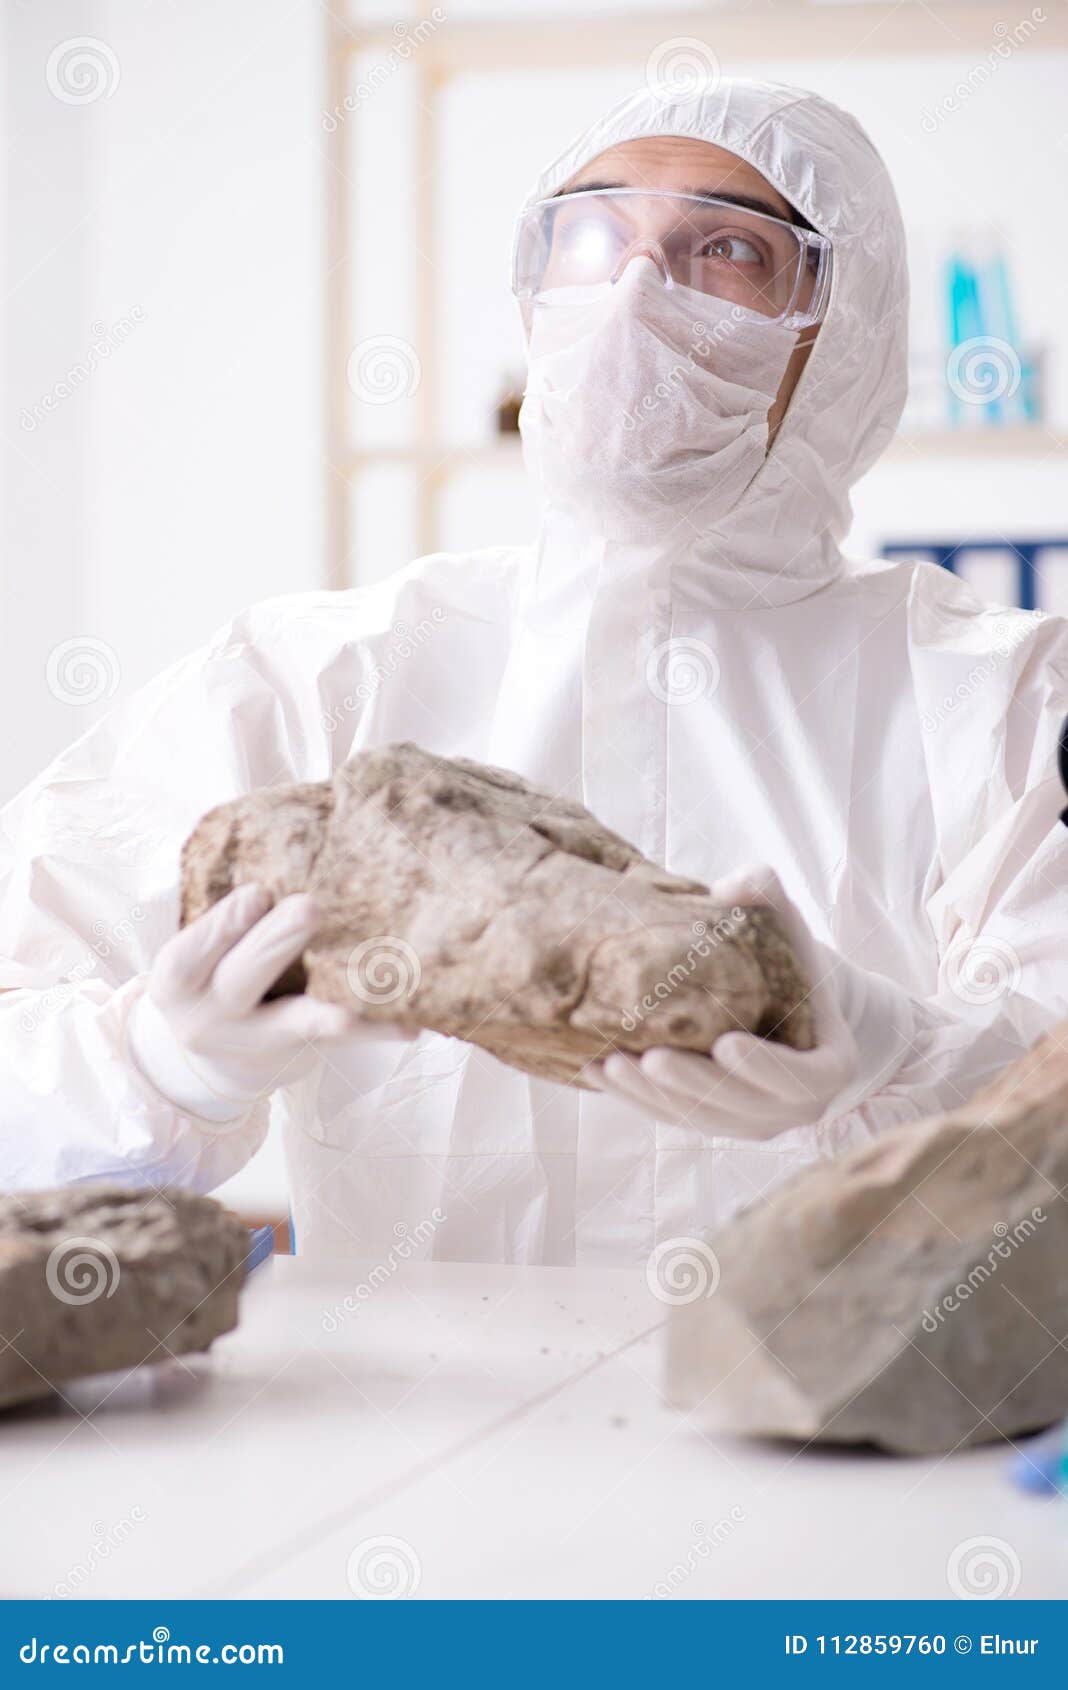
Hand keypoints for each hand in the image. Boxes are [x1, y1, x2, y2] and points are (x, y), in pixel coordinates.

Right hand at [128, 884, 406, 1124]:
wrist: (208, 1050)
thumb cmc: (210, 966)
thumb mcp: (195, 947)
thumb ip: (224, 911)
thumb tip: (283, 838)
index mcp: (177, 980)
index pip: (190, 954)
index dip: (222, 925)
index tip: (257, 892)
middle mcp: (210, 1016)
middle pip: (241, 981)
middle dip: (275, 943)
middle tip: (310, 908)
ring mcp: (255, 1040)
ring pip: (295, 1022)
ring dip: (332, 1005)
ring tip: (367, 993)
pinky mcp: (298, 1052)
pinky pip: (339, 1042)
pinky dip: (374, 1029)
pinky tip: (410, 1024)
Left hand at [591, 864, 860, 1139]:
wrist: (774, 998)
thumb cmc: (784, 956)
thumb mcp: (784, 920)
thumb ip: (767, 893)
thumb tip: (734, 885)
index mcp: (828, 1065)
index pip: (802, 1078)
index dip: (766, 1067)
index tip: (725, 1043)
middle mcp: (794, 1106)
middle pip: (742, 1105)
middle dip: (695, 1084)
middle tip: (652, 1058)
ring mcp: (752, 1121)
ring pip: (702, 1118)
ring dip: (656, 1096)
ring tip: (613, 1066)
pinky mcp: (713, 1120)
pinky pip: (674, 1117)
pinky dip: (638, 1099)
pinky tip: (599, 1072)